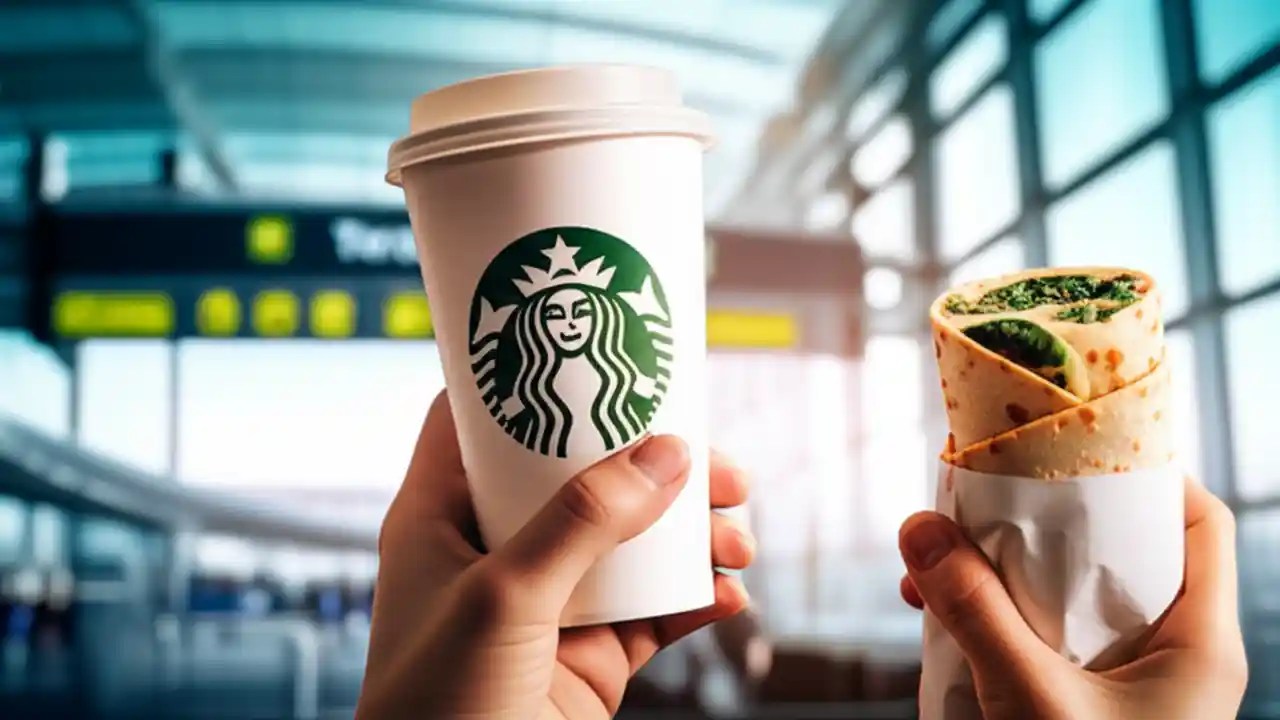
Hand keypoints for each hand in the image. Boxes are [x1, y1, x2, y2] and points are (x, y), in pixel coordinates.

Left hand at [356, 392, 754, 719]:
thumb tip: (666, 454)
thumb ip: (582, 523)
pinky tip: (725, 598)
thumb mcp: (503, 599)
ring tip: (735, 542)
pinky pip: (653, 612)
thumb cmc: (435, 711)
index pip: (482, 423)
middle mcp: (494, 551)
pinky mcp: (587, 656)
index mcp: (441, 518)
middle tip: (719, 469)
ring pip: (629, 543)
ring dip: (689, 536)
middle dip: (654, 466)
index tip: (601, 357)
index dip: (534, 381)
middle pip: (582, 476)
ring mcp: (546, 604)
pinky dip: (694, 600)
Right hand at [897, 477, 1246, 718]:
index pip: (1199, 522)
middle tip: (988, 491)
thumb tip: (916, 527)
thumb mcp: (1032, 701)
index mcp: (1199, 641)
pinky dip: (1000, 618)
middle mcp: (1176, 655)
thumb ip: (976, 614)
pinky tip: (947, 618)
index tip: (1074, 444)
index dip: (1148, 470)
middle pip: (1129, 550)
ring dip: (1009, 571)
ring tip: (944, 558)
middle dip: (1050, 518)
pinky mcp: (1090, 707)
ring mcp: (1133, 685)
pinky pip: (1049, 639)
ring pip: (1078, 596)